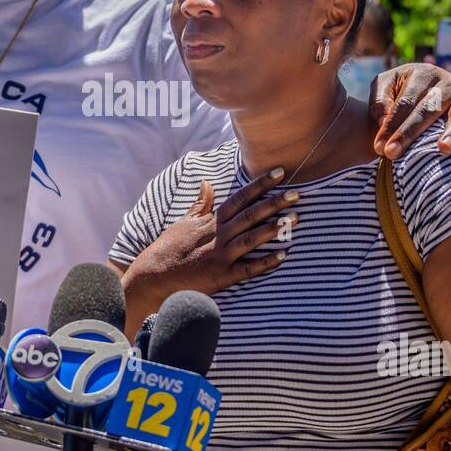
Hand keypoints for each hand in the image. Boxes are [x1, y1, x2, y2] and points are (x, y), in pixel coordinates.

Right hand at [125, 169, 299, 303]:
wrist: (153, 277)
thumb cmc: (168, 248)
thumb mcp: (183, 222)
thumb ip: (200, 203)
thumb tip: (207, 182)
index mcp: (210, 221)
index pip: (239, 198)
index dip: (260, 185)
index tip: (278, 173)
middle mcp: (217, 235)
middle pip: (250, 215)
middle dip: (274, 203)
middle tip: (296, 193)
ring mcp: (220, 256)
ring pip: (251, 238)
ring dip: (273, 228)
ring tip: (294, 219)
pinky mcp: (222, 277)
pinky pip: (248, 269)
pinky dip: (265, 263)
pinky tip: (283, 256)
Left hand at [370, 62, 450, 158]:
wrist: (427, 88)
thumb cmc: (401, 91)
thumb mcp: (385, 87)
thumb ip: (379, 101)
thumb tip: (383, 120)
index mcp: (423, 74)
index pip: (405, 102)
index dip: (391, 125)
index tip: (379, 147)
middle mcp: (447, 82)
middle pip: (428, 110)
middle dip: (409, 133)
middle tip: (393, 154)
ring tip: (443, 149)